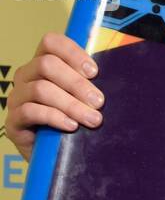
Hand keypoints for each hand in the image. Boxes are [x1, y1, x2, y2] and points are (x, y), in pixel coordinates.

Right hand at [7, 33, 104, 162]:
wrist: (55, 157)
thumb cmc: (73, 122)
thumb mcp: (82, 99)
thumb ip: (90, 85)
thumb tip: (117, 76)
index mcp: (42, 64)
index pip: (50, 42)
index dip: (72, 52)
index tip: (94, 72)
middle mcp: (26, 77)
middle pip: (46, 65)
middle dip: (77, 83)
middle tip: (99, 102)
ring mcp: (17, 98)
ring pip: (40, 89)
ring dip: (71, 104)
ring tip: (92, 119)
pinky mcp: (13, 121)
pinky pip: (30, 112)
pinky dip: (54, 117)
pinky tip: (71, 126)